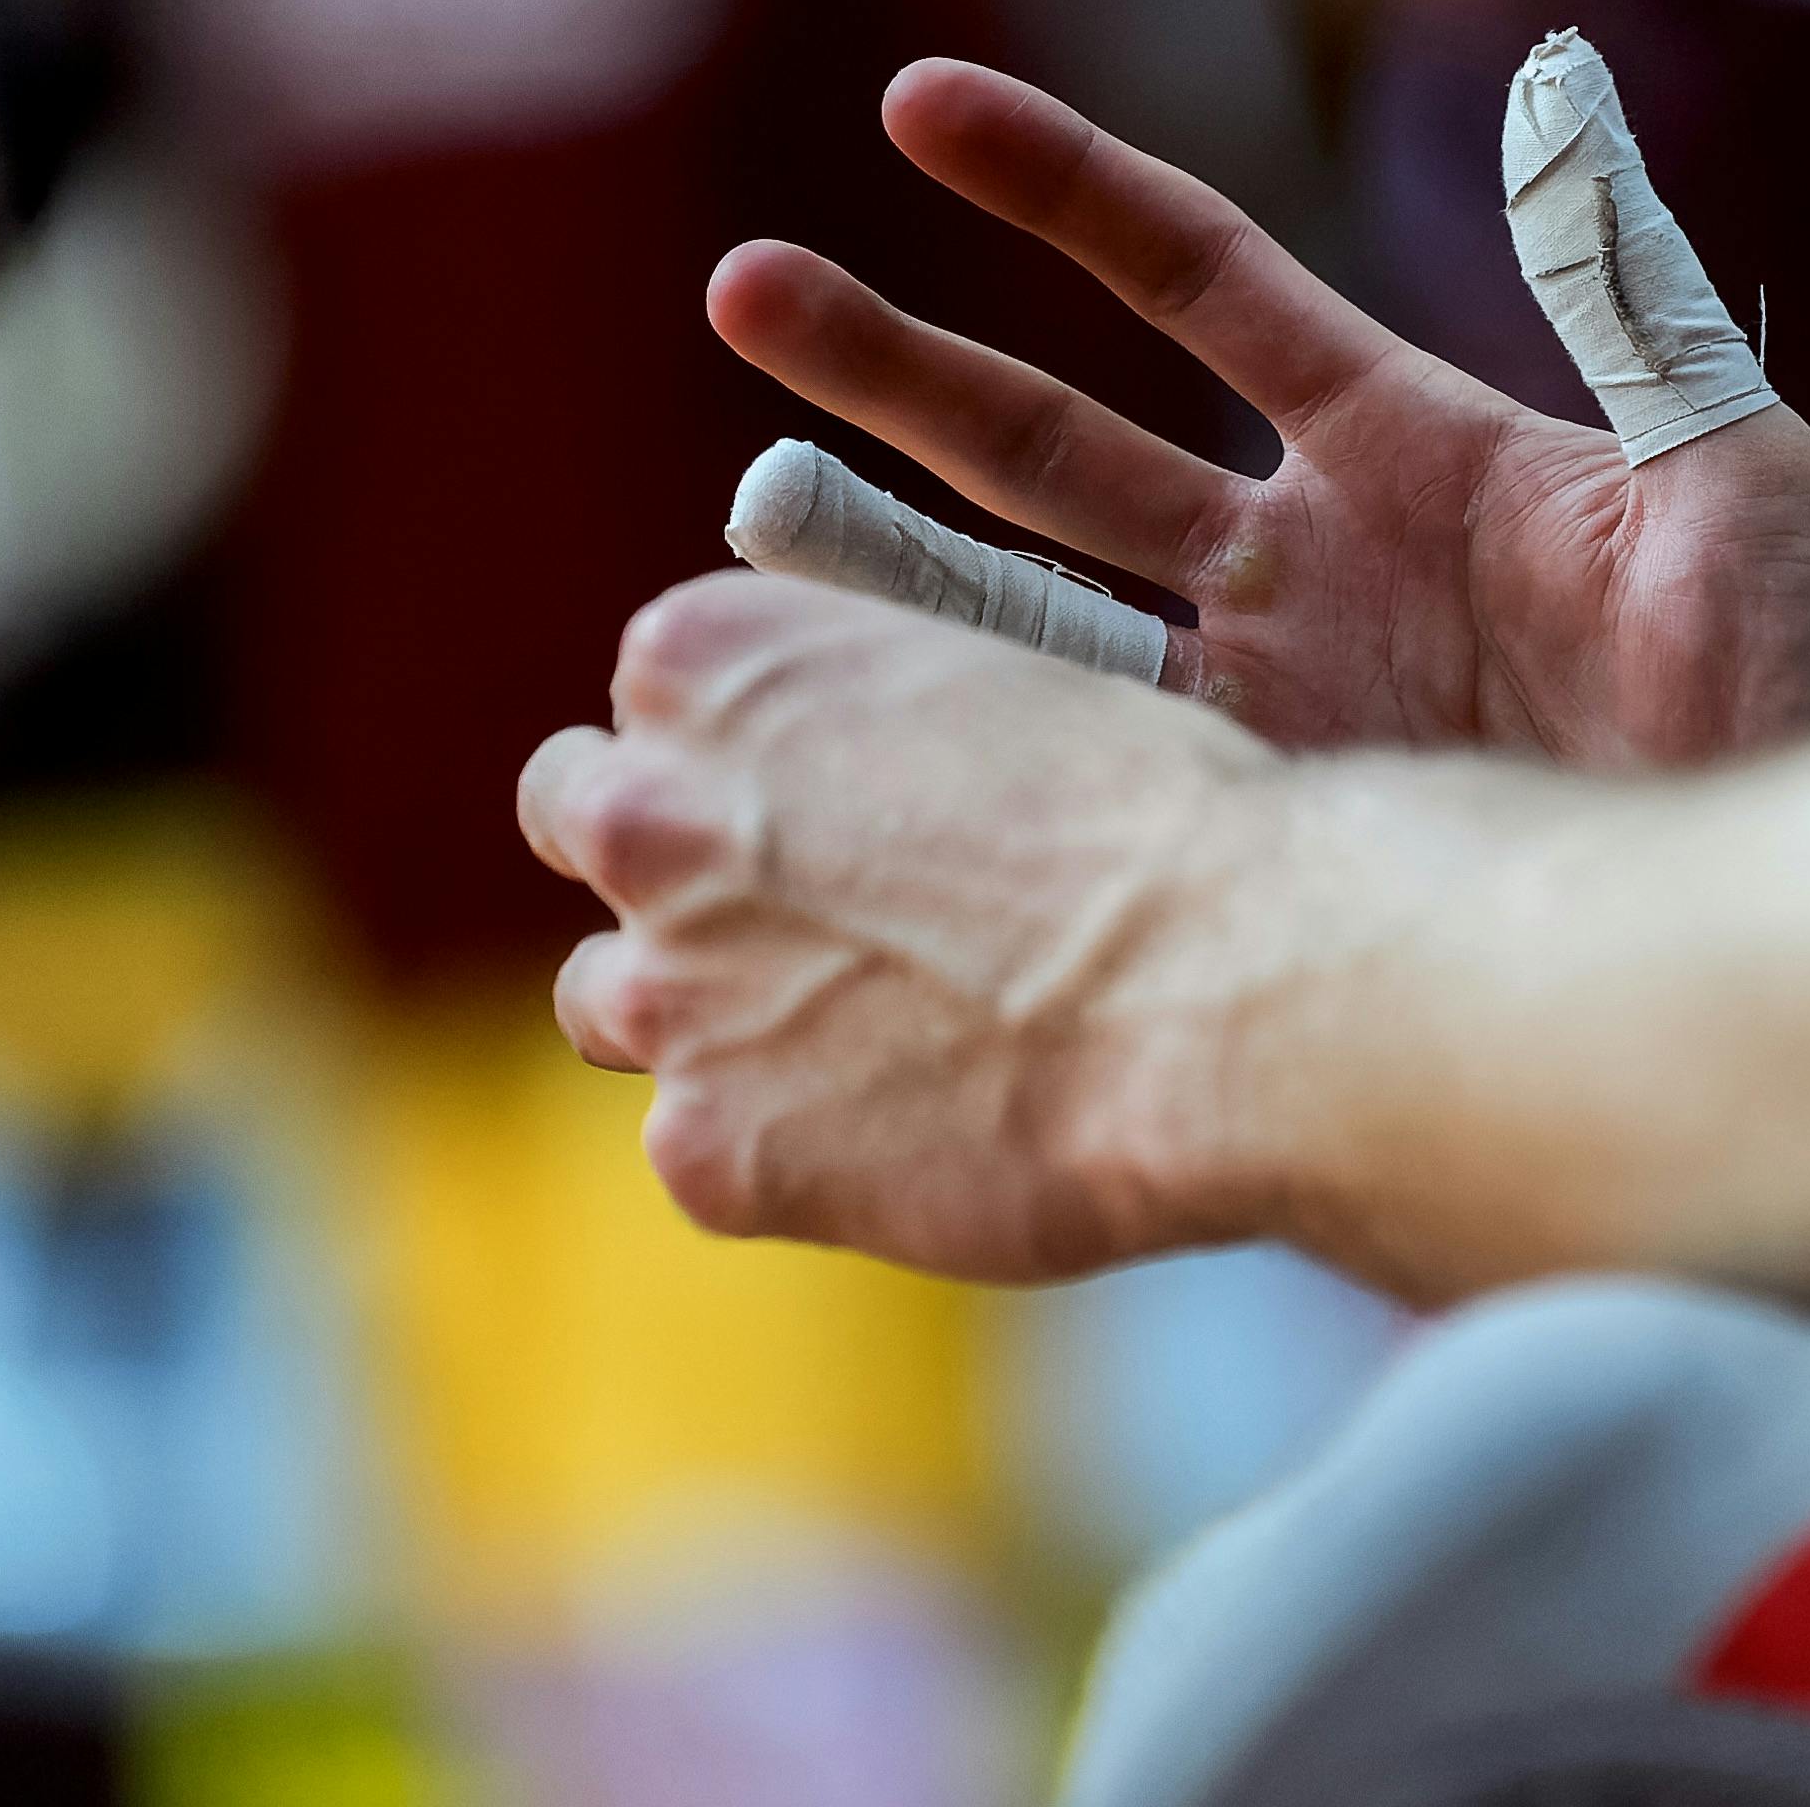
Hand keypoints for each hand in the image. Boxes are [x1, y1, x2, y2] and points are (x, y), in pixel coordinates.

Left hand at [523, 572, 1303, 1270]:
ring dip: (704, 1013)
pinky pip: (709, 1147)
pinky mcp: (709, 1150)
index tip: (816, 792)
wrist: (1231, 984)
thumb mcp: (995, 684)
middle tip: (790, 908)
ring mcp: (663, 994)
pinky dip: (792, 1148)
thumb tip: (849, 778)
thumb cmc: (1162, 813)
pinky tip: (921, 1130)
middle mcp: (647, 814)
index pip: (651, 698)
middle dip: (665, 860)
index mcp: (708, 660)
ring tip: (862, 1036)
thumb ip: (867, 724)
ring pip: (606, 1001)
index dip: (740, 750)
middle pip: (579, 820)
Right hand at [706, 59, 1809, 765]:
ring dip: (886, 560)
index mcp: (1407, 453)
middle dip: (900, 366)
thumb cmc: (1806, 683)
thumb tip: (1561, 100)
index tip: (920, 106)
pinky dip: (968, 758)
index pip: (1196, 282)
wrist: (1806, 912)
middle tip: (742, 290)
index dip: (1062, 191)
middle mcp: (1312, 576)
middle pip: (1059, 443)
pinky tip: (842, 739)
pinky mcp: (1266, 844)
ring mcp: (1278, 715)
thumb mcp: (1729, 467)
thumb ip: (1628, 293)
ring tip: (734, 508)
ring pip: (1034, 617)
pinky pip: (1083, 788)